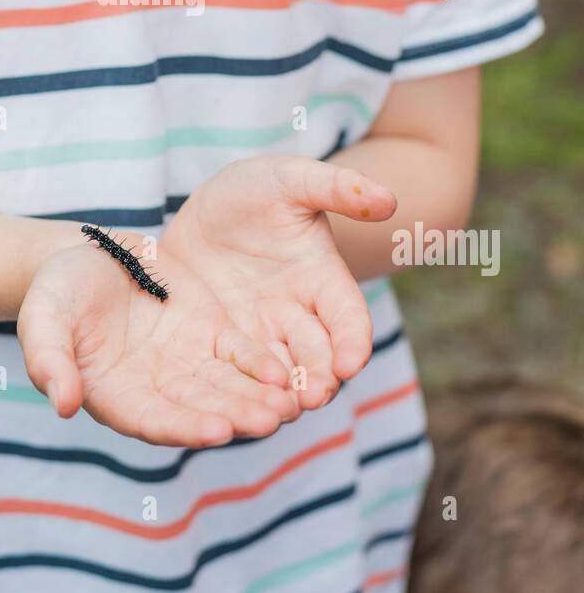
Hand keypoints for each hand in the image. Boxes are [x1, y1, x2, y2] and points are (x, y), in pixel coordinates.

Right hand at [17, 240, 300, 447]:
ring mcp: (187, 364)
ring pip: (228, 388)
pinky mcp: (211, 335)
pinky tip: (285, 374)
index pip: (153, 421)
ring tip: (289, 405)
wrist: (85, 254)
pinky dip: (262, 366)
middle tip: (270, 421)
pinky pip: (242, 356)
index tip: (217, 432)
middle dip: (236, 417)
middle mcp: (157, 389)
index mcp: (116, 395)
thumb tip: (63, 404)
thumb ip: (49, 361)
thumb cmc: (55, 291)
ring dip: (258, 399)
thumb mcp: (43, 319)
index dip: (185, 428)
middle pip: (201, 410)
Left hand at [160, 156, 396, 410]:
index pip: (348, 317)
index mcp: (323, 279)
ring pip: (278, 373)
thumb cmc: (256, 188)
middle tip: (313, 398)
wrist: (204, 209)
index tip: (351, 361)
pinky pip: (234, 373)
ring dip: (282, 395)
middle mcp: (298, 316)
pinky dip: (238, 392)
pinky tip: (230, 409)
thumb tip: (388, 201)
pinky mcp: (223, 343)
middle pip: (316, 355)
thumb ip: (337, 187)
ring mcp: (260, 333)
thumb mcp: (290, 179)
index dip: (353, 339)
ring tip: (276, 413)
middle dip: (318, 378)